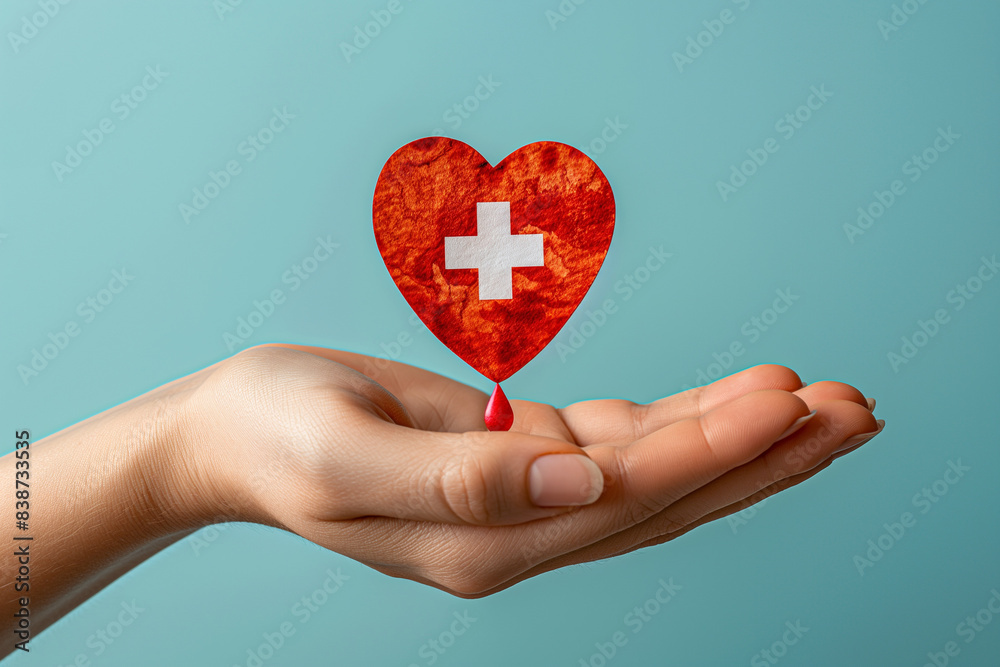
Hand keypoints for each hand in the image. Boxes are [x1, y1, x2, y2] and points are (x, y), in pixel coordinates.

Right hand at [177, 345, 882, 596]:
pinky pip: (619, 445)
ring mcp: (526, 501)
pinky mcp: (521, 460)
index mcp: (482, 543)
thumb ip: (461, 478)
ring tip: (823, 401)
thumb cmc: (278, 432)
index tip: (788, 403)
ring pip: (657, 474)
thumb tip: (581, 483)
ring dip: (739, 437)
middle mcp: (519, 533)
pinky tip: (737, 404)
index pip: (623, 502)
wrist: (236, 432)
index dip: (709, 452)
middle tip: (856, 411)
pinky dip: (682, 422)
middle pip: (666, 501)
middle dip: (762, 456)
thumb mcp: (347, 454)